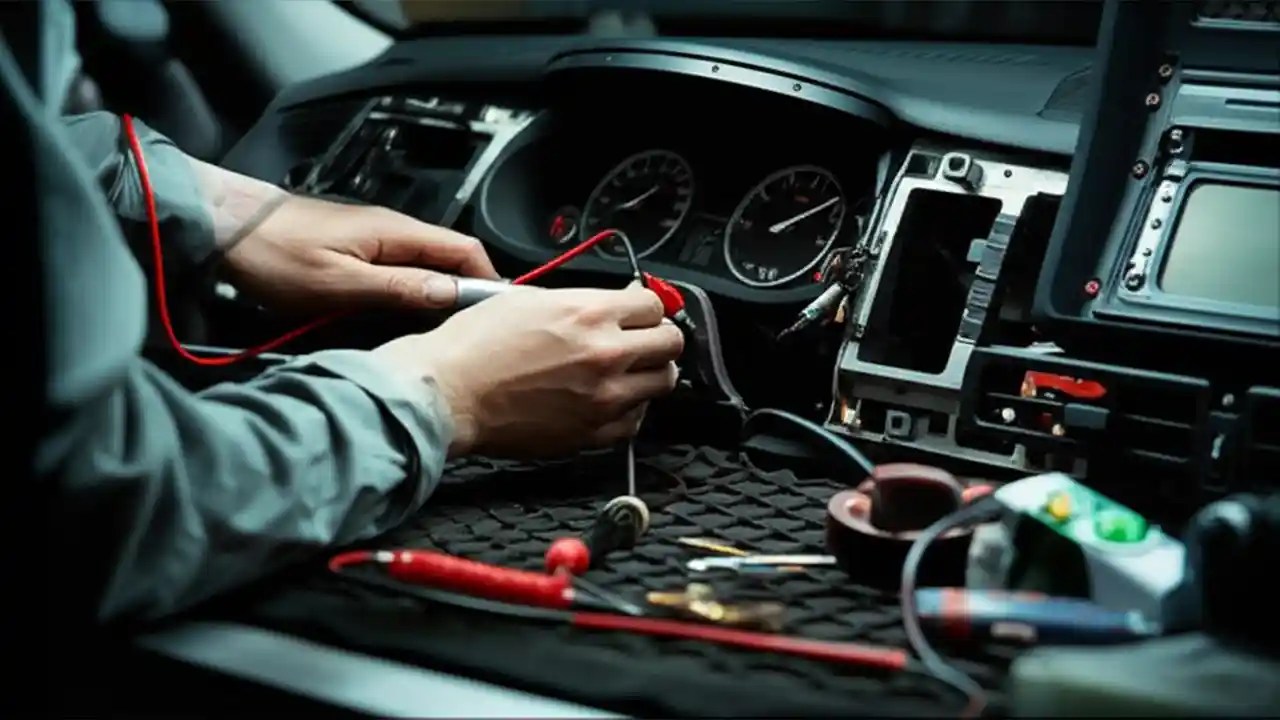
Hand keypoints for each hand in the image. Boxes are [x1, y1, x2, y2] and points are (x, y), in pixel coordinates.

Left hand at [223, 196, 497, 313]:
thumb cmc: (275, 255)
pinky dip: (412, 294)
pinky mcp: (354, 250)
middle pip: (448, 260)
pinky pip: (400, 271)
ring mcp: (372, 238)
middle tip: (471, 334)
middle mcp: (391, 231)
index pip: (464, 250)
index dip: (488, 280)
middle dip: (466, 293)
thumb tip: (450, 294)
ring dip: (437, 297)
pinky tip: (404, 319)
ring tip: (442, 333)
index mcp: (396, 234)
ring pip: (424, 268)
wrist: (224, 229)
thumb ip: (398, 288)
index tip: (497, 316)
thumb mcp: (339, 283)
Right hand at [373, 286, 683, 458]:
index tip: (640, 313)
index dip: (647, 307)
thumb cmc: (473, 346)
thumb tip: (615, 302)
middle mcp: (605, 355)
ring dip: (650, 374)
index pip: (654, 305)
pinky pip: (636, 421)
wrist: (447, 394)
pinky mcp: (592, 433)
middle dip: (658, 338)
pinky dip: (630, 409)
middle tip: (643, 341)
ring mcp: (603, 398)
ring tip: (629, 372)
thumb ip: (580, 301)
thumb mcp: (527, 298)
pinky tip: (610, 401)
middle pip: (671, 343)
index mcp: (590, 314)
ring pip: (662, 383)